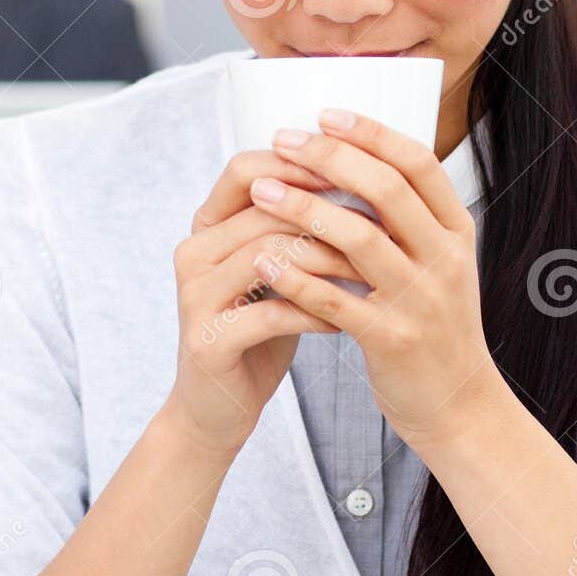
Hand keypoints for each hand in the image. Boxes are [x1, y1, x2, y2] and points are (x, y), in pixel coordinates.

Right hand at [168, 148, 356, 452]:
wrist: (216, 410)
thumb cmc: (256, 334)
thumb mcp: (273, 273)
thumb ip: (294, 230)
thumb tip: (362, 181)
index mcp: (206, 229)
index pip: (245, 170)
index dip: (300, 165)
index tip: (357, 175)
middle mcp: (193, 254)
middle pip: (264, 210)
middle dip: (329, 217)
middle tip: (383, 228)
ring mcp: (195, 298)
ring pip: (268, 255)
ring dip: (328, 262)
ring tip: (372, 273)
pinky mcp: (208, 341)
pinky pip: (272, 313)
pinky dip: (316, 312)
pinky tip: (346, 321)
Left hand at [245, 108, 503, 451]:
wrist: (460, 409)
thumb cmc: (434, 327)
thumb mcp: (438, 265)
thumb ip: (408, 220)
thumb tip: (355, 160)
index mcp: (457, 233)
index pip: (419, 164)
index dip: (371, 134)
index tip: (325, 114)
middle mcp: (445, 260)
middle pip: (387, 191)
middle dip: (330, 159)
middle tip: (283, 141)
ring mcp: (421, 301)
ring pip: (359, 239)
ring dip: (304, 210)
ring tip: (262, 191)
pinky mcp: (391, 341)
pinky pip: (336, 301)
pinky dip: (296, 277)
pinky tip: (263, 260)